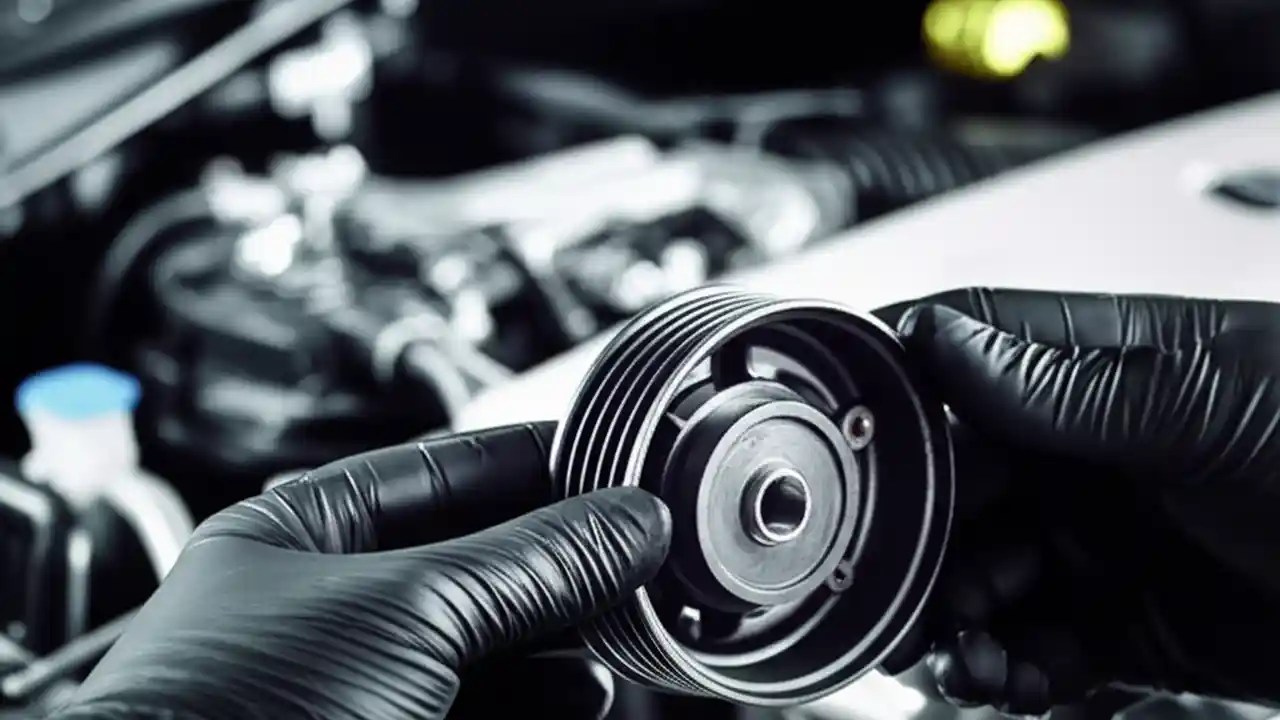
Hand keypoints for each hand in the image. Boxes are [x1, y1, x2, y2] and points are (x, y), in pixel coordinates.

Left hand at [48, 423, 671, 719]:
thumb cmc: (240, 714)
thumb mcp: (411, 610)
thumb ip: (532, 561)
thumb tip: (629, 519)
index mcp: (298, 535)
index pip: (438, 470)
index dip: (529, 459)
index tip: (609, 456)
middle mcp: (325, 603)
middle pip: (473, 555)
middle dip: (560, 552)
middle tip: (638, 540)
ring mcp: (356, 680)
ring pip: (486, 636)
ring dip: (562, 627)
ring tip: (627, 613)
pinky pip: (485, 700)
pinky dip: (546, 694)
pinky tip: (588, 689)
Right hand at [883, 289, 1279, 714]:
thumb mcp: (1210, 401)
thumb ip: (1067, 380)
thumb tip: (943, 337)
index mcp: (1099, 367)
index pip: (957, 351)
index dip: (890, 391)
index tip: (840, 441)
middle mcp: (1087, 449)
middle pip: (949, 485)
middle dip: (917, 542)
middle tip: (909, 591)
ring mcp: (1106, 539)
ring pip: (983, 577)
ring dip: (959, 621)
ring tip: (973, 657)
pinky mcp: (1132, 626)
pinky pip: (1039, 648)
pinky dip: (1016, 672)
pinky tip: (1022, 681)